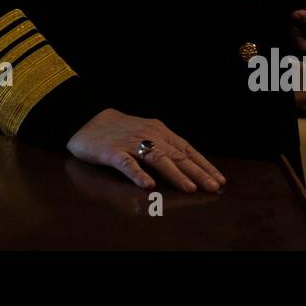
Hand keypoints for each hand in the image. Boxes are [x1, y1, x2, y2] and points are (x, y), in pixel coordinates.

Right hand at [65, 108, 225, 192]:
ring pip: (157, 158)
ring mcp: (130, 143)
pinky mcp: (112, 152)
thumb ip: (164, 147)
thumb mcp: (146, 133)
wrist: (85, 117)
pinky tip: (147, 186)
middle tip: (213, 188)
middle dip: (197, 172)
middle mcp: (149, 136)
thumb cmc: (119, 129)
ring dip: (175, 174)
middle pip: (177, 155)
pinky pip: (126, 164)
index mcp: (159, 131)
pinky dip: (138, 174)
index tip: (219, 180)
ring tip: (189, 188)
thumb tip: (189, 164)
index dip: (204, 165)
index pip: (187, 150)